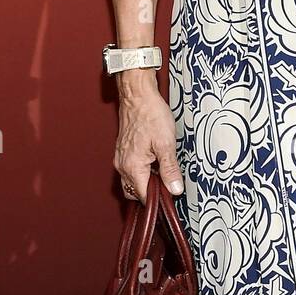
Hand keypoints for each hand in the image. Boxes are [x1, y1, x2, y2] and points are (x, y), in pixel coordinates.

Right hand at [113, 86, 183, 203]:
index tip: (171, 195)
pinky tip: (154, 160)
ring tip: (162, 168)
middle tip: (168, 182)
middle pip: (136, 192)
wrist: (138, 95)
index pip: (144, 197)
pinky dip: (142, 171)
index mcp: (132, 167)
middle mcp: (122, 166)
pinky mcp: (122, 151)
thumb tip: (175, 189)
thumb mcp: (166, 143)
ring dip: (147, 180)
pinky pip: (130, 170)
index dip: (159, 199)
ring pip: (132, 181)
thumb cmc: (150, 115)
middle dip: (151, 192)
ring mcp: (120, 158)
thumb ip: (170, 169)